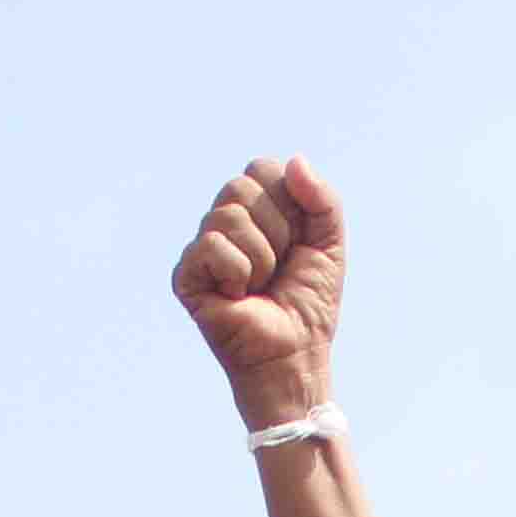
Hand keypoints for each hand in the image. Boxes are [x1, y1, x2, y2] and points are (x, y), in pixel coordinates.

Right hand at [174, 156, 344, 431]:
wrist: (295, 355)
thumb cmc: (309, 305)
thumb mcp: (329, 244)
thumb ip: (323, 200)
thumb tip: (294, 161)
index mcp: (255, 210)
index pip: (262, 167)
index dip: (289, 203)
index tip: (297, 242)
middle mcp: (224, 223)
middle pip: (241, 186)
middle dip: (277, 229)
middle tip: (279, 268)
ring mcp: (202, 248)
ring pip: (227, 215)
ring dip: (261, 257)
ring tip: (260, 285)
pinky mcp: (185, 275)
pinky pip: (212, 246)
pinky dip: (238, 272)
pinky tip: (237, 296)